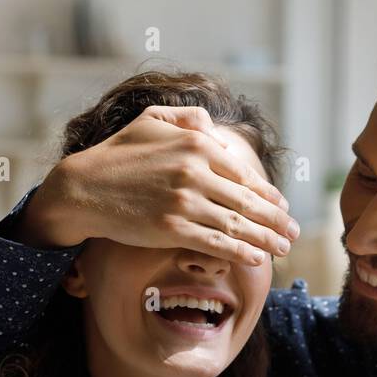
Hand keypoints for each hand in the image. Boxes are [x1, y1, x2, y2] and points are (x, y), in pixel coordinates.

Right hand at [15, 105, 298, 264]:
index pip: (244, 174)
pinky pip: (216, 242)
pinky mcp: (173, 228)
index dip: (268, 194)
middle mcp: (195, 171)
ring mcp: (185, 201)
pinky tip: (257, 258)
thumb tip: (218, 132)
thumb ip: (189, 120)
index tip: (283, 206)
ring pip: (237, 224)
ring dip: (266, 239)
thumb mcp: (151, 119)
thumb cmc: (117, 154)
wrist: (83, 187)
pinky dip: (241, 251)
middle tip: (294, 232)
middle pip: (248, 202)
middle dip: (276, 220)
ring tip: (283, 248)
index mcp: (196, 143)